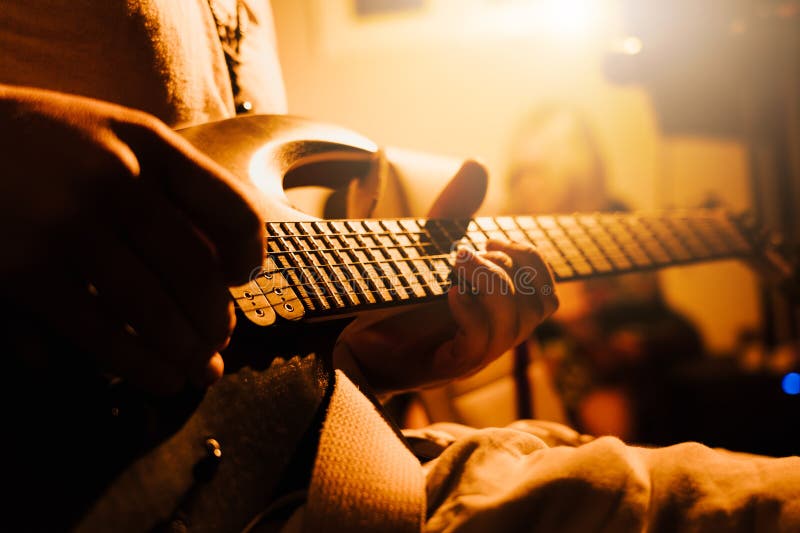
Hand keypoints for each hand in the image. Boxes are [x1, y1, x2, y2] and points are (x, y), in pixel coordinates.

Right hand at [0, 85, 263, 393]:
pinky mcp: (22, 268)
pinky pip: (98, 332)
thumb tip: (223, 261)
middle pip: (194, 271)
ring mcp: (67, 223)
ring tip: (198, 373)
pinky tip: (157, 377)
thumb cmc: (37, 142)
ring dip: (185, 353)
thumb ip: (165, 181)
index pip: (229, 207)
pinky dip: (137, 364)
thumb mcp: (109, 133)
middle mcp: (114, 178)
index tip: (243, 279)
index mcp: (146, 142)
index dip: (249, 253)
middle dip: (215, 321)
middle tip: (218, 343)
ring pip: (153, 311)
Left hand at [333, 160, 558, 392]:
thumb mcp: (429, 245)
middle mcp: (495, 334)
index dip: (531, 260)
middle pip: (541, 305)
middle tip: (469, 252)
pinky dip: (470, 311)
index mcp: (499, 309)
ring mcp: (474, 354)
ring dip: (492, 283)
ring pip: (515, 324)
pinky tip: (450, 292)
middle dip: (514, 268)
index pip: (546, 291)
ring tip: (458, 264)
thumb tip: (478, 163)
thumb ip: (456, 210)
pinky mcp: (448, 366)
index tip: (492, 238)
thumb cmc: (397, 294)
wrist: (354, 338)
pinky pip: (480, 344)